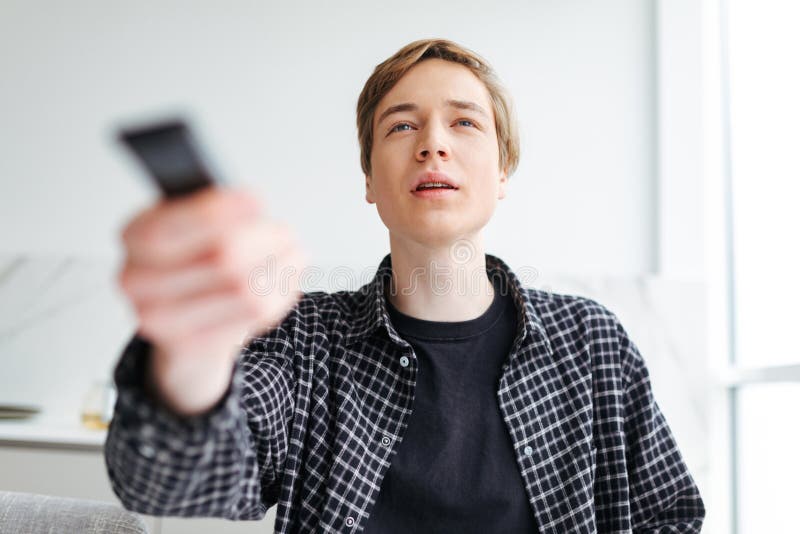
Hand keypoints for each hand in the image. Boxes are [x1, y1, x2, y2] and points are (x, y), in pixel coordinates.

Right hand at [117, 187, 306, 413]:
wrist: (180, 327)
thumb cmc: (189, 262)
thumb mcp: (187, 224)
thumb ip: (210, 211)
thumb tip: (249, 205)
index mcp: (134, 237)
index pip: (174, 224)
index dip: (220, 210)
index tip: (254, 201)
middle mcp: (138, 281)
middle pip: (223, 256)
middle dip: (266, 238)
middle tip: (286, 232)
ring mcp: (163, 320)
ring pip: (247, 288)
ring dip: (282, 266)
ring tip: (293, 253)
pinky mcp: (196, 346)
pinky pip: (257, 313)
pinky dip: (282, 291)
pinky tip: (285, 278)